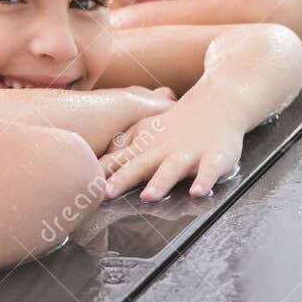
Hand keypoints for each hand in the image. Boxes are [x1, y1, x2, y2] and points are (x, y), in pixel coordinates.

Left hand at [99, 104, 242, 201]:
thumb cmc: (175, 127)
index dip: (102, 172)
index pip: (119, 160)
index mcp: (146, 146)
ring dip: (161, 182)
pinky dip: (204, 181)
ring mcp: (189, 154)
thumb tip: (97, 162)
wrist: (216, 105)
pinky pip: (209, 171)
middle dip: (123, 178)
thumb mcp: (145, 131)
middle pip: (141, 164)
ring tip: (148, 196)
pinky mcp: (214, 158)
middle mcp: (164, 150)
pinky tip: (198, 192)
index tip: (85, 185)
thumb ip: (122, 146)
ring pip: (173, 169)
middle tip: (107, 193)